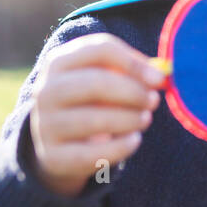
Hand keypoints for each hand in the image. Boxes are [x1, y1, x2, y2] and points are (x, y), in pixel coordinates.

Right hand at [28, 34, 164, 197]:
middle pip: (95, 83)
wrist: (57, 145)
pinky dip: (120, 147)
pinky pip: (91, 154)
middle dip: (133, 92)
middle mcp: (46, 90)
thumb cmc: (91, 102)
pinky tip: (135, 140)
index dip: (134, 62)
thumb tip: (161, 76)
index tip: (159, 78)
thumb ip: (132, 72)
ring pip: (94, 120)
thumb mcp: (105, 79)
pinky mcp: (53, 157)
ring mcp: (45, 125)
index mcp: (59, 62)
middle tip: (154, 101)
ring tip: (145, 119)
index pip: (99, 49)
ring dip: (129, 119)